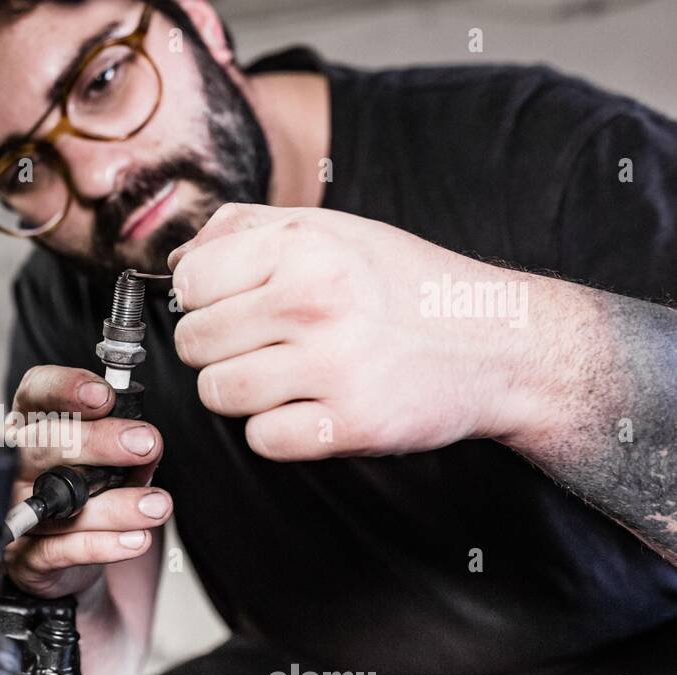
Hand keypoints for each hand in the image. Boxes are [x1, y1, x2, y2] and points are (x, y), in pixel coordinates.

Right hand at [2, 365, 171, 597]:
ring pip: (59, 501)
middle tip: (145, 444)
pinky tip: (135, 538)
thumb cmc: (85, 492)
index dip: (64, 389)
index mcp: (31, 425)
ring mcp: (16, 510)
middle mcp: (16, 464)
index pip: (35, 394)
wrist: (66, 555)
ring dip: (115, 505)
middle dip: (97, 441)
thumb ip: (128, 446)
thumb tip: (149, 445)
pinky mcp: (26, 556)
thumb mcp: (108, 460)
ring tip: (156, 504)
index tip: (104, 396)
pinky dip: (103, 545)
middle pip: (42, 444)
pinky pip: (62, 550)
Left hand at [168, 204, 551, 459]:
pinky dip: (276, 432)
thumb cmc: (407, 285)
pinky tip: (309, 408)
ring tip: (282, 376)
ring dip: (240, 392)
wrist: (501, 343)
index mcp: (304, 247)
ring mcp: (331, 366)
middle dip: (217, 348)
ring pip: (218, 393)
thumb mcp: (335, 231)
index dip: (202, 297)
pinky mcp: (349, 424)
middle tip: (261, 345)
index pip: (190, 280)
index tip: (230, 304)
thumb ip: (249, 231)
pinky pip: (261, 439)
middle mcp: (314, 302)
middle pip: (194, 342)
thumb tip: (179, 258)